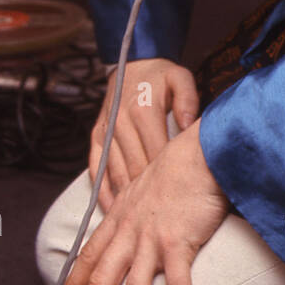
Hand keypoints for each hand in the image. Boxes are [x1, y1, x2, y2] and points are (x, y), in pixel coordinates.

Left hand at [64, 119, 228, 284]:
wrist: (200, 152)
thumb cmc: (178, 168)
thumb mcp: (143, 188)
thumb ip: (132, 209)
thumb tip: (129, 224)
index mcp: (119, 217)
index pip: (88, 256)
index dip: (75, 283)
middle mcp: (129, 230)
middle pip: (102, 281)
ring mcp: (151, 238)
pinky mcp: (177, 243)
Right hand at [90, 57, 199, 211]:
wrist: (131, 61)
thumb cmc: (159, 75)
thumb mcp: (180, 77)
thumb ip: (188, 98)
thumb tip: (188, 124)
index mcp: (143, 111)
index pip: (157, 155)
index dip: (169, 180)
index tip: (182, 200)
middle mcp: (121, 123)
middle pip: (137, 169)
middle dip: (150, 197)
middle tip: (165, 220)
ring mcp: (105, 131)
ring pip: (117, 173)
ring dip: (127, 200)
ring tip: (141, 223)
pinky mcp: (96, 136)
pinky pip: (96, 169)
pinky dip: (103, 191)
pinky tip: (111, 210)